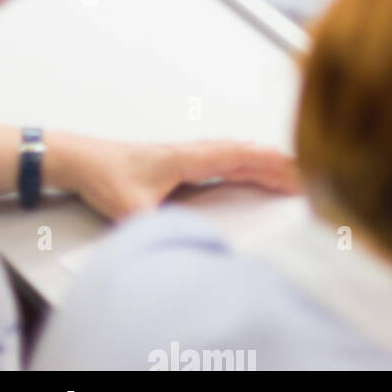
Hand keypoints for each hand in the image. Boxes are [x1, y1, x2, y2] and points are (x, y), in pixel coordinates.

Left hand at [44, 132, 297, 221]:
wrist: (84, 160)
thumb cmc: (106, 176)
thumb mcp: (130, 208)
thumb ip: (155, 223)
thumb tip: (176, 240)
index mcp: (190, 157)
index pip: (241, 157)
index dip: (270, 163)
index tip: (297, 169)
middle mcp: (196, 152)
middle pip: (246, 155)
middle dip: (278, 164)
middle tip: (307, 175)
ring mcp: (191, 154)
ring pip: (238, 154)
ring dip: (264, 161)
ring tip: (289, 171)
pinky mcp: (184, 161)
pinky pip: (227, 158)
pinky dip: (248, 161)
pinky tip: (251, 165)